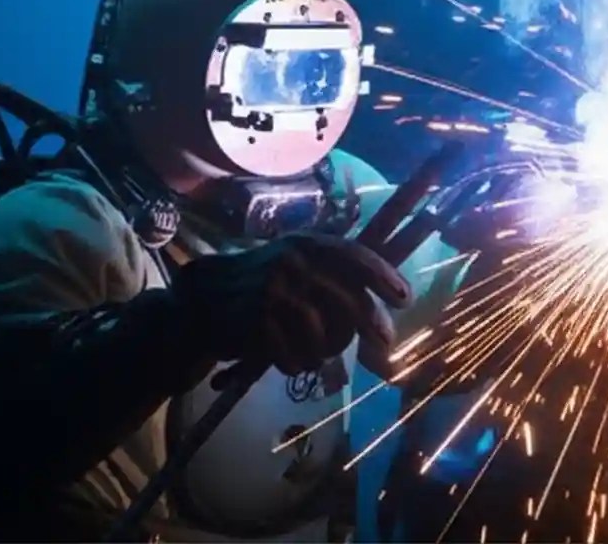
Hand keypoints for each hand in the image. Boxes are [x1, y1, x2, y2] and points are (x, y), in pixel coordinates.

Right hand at [172, 233, 411, 375]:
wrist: (201, 297)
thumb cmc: (260, 285)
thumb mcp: (295, 265)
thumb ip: (332, 276)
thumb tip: (383, 300)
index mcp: (306, 244)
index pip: (353, 255)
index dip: (382, 276)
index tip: (406, 298)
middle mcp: (291, 261)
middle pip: (347, 297)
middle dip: (371, 322)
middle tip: (386, 342)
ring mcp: (272, 289)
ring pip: (321, 334)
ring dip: (323, 352)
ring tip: (314, 358)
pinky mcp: (255, 319)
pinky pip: (292, 354)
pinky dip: (295, 364)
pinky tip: (290, 363)